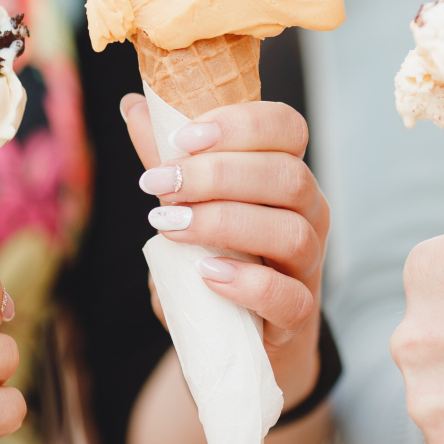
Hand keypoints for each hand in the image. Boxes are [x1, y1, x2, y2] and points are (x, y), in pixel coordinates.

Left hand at [122, 93, 328, 407]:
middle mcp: (308, 213)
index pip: (288, 129)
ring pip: (292, 232)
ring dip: (225, 223)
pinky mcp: (297, 315)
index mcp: (285, 175)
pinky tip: (207, 273)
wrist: (234, 337)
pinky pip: (289, 297)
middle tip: (159, 183)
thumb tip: (134, 106)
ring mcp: (309, 266)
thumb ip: (169, 162)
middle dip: (219, 174)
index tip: (184, 137)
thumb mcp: (189, 209)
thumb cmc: (216, 259)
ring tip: (170, 226)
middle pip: (288, 177)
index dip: (242, 124)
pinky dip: (247, 283)